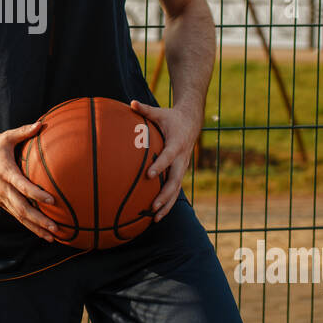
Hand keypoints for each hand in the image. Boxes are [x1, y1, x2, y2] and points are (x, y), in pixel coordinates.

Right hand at [0, 121, 64, 242]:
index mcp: (5, 172)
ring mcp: (1, 198)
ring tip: (53, 236)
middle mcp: (2, 189)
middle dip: (39, 220)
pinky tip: (43, 232)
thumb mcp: (6, 137)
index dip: (36, 194)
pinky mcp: (2, 202)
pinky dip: (30, 225)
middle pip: (22, 209)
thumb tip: (42, 124)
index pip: (22, 186)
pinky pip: (17, 216)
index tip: (52, 200)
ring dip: (36, 228)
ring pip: (20, 217)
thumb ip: (24, 131)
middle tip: (56, 228)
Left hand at [130, 99, 198, 220]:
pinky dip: (167, 202)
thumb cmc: (171, 118)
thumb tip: (131, 103)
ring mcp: (182, 167)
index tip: (149, 175)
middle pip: (175, 180)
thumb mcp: (160, 112)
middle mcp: (181, 159)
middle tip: (152, 206)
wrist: (191, 122)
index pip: (168, 156)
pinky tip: (156, 215)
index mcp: (176, 144)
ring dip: (167, 205)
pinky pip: (175, 189)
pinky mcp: (180, 172)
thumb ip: (145, 110)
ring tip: (154, 219)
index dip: (160, 165)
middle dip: (164, 195)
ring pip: (176, 189)